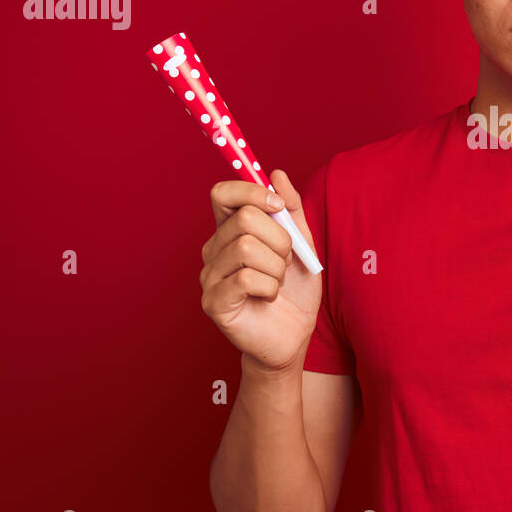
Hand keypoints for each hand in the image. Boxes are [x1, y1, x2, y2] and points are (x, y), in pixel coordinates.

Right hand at [199, 169, 322, 372]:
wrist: (294, 337)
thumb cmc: (295, 291)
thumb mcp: (302, 244)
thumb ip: (291, 209)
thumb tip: (276, 174)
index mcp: (231, 230)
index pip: (223, 194)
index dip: (251, 192)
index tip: (278, 206)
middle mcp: (213, 249)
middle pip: (244, 219)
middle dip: (279, 239)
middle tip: (285, 261)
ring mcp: (209, 276)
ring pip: (246, 247)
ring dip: (276, 266)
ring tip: (277, 283)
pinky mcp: (213, 301)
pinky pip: (246, 278)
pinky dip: (269, 287)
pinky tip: (268, 298)